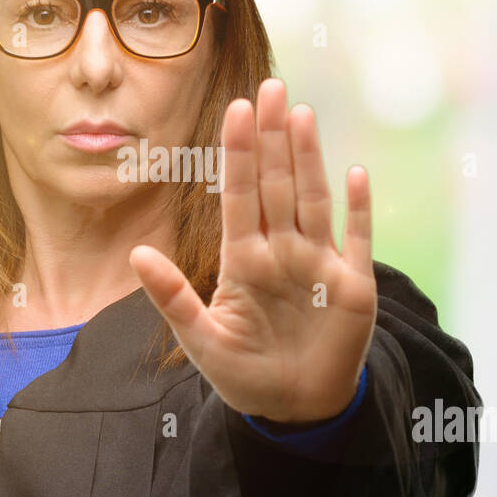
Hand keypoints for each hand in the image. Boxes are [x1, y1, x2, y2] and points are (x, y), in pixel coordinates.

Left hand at [130, 78, 377, 423]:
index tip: (235, 109)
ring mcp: (318, 264)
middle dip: (271, 137)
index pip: (239, 195)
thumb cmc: (244, 374)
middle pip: (276, 183)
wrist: (294, 410)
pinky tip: (356, 173)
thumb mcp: (201, 340)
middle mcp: (282, 251)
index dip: (237, 153)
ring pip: (313, 199)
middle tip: (270, 87)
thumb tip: (136, 254)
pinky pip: (358, 240)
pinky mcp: (353, 286)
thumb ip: (172, 297)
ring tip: (301, 114)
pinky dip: (359, 209)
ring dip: (308, 158)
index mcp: (245, 260)